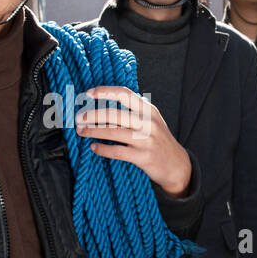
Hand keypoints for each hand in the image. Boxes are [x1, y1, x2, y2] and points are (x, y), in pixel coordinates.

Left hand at [75, 86, 191, 196]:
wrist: (177, 166)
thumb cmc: (159, 140)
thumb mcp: (153, 120)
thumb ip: (136, 110)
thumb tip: (110, 99)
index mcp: (149, 110)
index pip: (125, 94)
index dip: (105, 91)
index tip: (88, 93)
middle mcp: (148, 123)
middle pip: (115, 114)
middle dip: (93, 115)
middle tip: (78, 118)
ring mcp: (146, 140)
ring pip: (113, 132)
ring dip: (93, 131)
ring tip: (81, 131)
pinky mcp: (143, 157)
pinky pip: (117, 151)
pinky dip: (102, 149)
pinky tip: (93, 147)